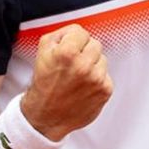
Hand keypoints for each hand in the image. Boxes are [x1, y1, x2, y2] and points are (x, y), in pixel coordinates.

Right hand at [20, 24, 112, 140]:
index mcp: (67, 53)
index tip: (68, 50)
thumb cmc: (44, 85)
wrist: (46, 116)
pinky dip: (97, 80)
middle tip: (72, 64)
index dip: (72, 40)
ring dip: (92, 65)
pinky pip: (106, 75)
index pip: (81, 32)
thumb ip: (59, 35)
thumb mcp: (42, 52)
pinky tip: (84, 87)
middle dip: (84, 51)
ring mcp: (96, 79)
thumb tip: (74, 31)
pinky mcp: (104, 91)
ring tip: (77, 77)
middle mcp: (83, 65)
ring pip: (102, 59)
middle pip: (94, 43)